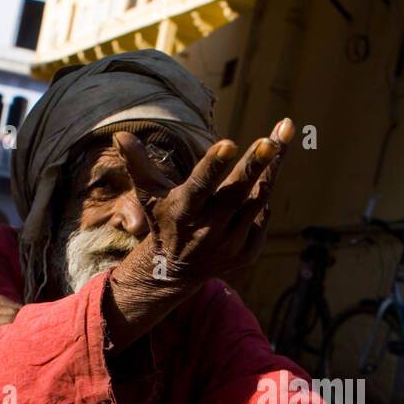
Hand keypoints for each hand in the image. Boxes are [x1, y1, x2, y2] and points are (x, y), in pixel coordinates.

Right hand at [113, 116, 293, 288]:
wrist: (176, 270)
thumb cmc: (164, 219)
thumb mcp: (148, 194)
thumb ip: (138, 164)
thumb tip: (120, 134)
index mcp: (183, 213)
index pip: (200, 187)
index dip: (214, 166)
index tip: (230, 143)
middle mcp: (208, 231)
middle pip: (237, 194)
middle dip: (256, 164)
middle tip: (271, 138)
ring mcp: (231, 244)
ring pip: (258, 200)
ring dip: (272, 167)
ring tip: (283, 133)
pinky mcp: (248, 253)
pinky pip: (262, 216)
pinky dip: (265, 191)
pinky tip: (270, 169)